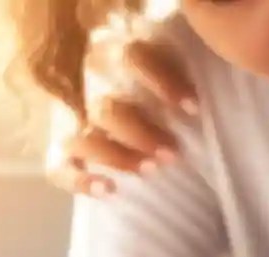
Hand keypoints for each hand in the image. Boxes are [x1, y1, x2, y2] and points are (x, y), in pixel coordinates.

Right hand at [46, 25, 197, 196]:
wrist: (123, 114)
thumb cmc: (163, 89)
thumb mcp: (171, 69)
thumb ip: (181, 68)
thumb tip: (209, 79)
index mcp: (113, 55)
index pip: (130, 57)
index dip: (162, 81)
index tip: (193, 107)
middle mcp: (86, 86)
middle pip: (106, 108)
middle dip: (140, 133)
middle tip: (172, 153)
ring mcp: (71, 121)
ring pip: (82, 139)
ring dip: (116, 156)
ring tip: (150, 170)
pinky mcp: (61, 152)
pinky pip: (59, 168)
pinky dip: (80, 181)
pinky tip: (109, 189)